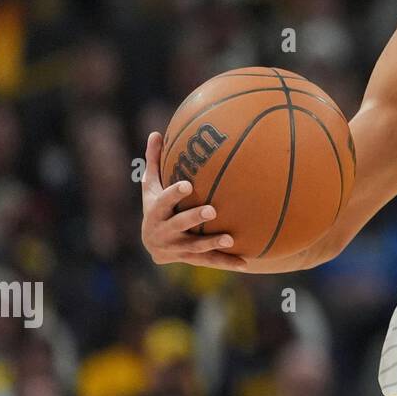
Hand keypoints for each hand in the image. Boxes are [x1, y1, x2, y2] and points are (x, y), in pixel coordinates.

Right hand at [139, 131, 246, 270]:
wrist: (152, 245)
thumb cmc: (155, 207)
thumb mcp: (150, 186)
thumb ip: (154, 161)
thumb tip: (156, 132)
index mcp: (156, 211)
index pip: (165, 199)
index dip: (175, 193)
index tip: (187, 184)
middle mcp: (165, 231)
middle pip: (180, 224)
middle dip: (194, 218)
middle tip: (212, 211)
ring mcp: (178, 247)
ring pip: (196, 247)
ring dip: (212, 244)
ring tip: (229, 239)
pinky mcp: (190, 259)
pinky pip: (210, 261)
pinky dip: (226, 262)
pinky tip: (245, 263)